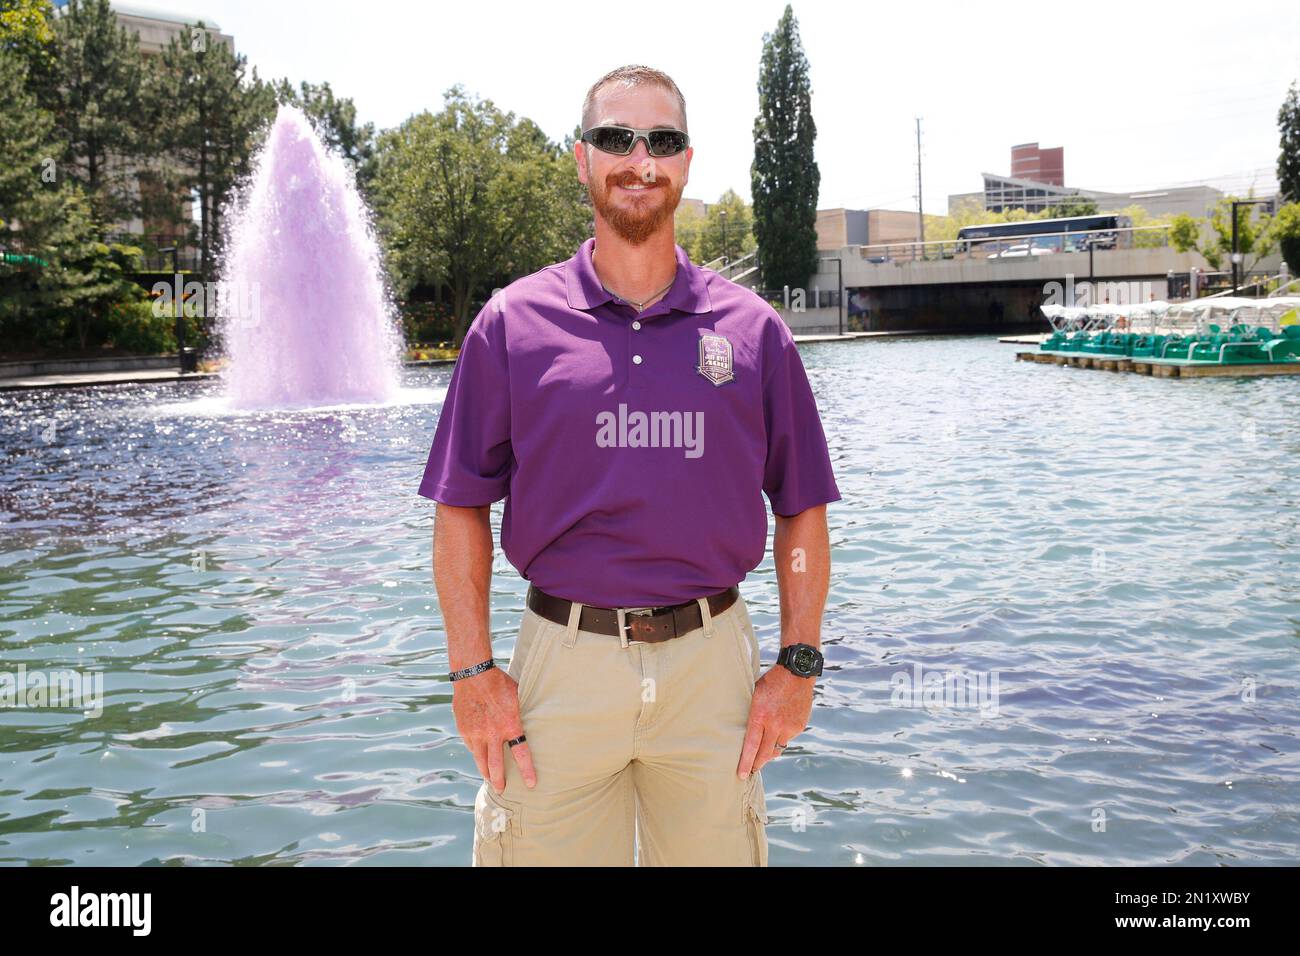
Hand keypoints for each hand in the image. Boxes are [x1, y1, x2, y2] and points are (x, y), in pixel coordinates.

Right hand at [452, 667, 536, 792]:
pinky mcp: (464, 730)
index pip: (521, 753)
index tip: (531, 784)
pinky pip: (472, 747)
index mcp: (510, 724)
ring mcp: (476, 733)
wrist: (473, 674)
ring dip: (485, 771)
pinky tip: (479, 756)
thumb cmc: (500, 682)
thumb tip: (534, 720)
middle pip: (496, 765)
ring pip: (481, 759)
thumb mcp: (517, 696)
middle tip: (502, 790)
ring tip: (489, 779)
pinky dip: (477, 753)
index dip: (527, 771)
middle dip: (499, 780)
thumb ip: (521, 713)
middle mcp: (492, 733)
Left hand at [736, 664, 812, 778]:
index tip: (742, 775)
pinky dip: (781, 737)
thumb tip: (745, 733)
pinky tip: (778, 729)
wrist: (796, 673)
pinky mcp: (799, 726)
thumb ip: (751, 715)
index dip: (746, 762)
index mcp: (760, 716)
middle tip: (750, 771)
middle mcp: (775, 724)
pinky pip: (787, 738)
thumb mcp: (754, 695)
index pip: (751, 746)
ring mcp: (789, 727)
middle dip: (757, 764)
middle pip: (765, 753)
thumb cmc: (770, 682)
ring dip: (769, 751)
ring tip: (763, 753)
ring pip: (777, 748)